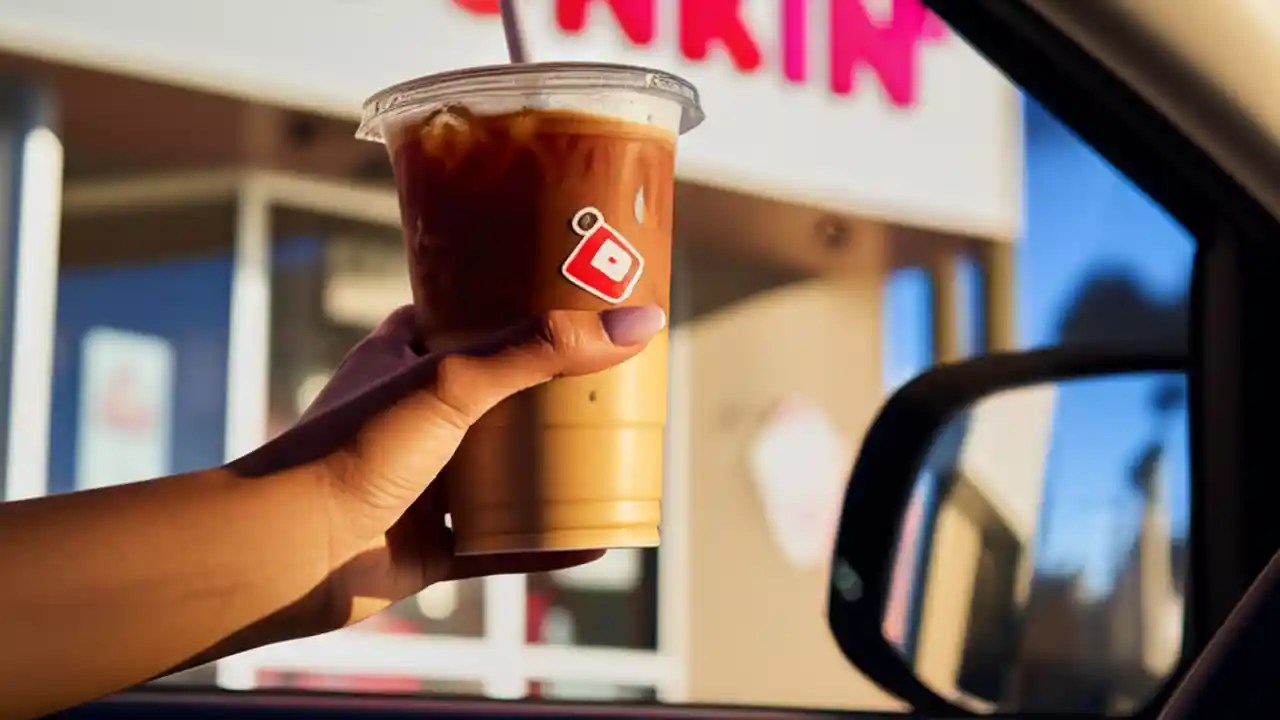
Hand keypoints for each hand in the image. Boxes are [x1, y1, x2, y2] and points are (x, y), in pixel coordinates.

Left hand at [232, 305, 665, 628]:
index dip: (522, 305)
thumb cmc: (354, 447)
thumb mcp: (453, 380)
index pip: (470, 315)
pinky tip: (599, 537)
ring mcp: (428, 481)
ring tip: (619, 455)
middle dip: (556, 393)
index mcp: (406, 358)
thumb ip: (540, 350)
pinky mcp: (436, 544)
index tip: (580, 299)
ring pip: (508, 472)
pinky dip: (551, 541)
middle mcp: (419, 416)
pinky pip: (508, 542)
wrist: (290, 551)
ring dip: (558, 469)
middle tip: (618, 381)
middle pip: (504, 396)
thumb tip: (638, 325)